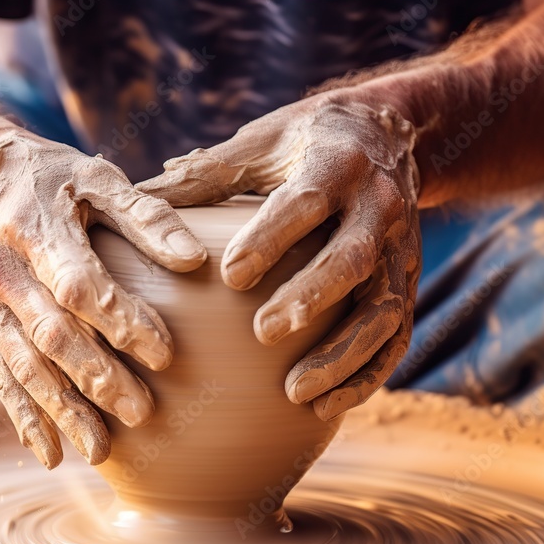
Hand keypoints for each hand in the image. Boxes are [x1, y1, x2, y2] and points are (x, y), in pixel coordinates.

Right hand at [0, 119, 206, 466]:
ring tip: (102, 451)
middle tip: (142, 412)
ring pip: (23, 366)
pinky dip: (24, 418)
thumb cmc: (39, 174)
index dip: (122, 320)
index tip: (165, 354)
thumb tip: (196, 260)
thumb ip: (145, 216)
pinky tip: (51, 454)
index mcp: (31, 227)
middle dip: (96, 378)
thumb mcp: (92, 176)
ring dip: (62, 410)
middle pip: (50, 334)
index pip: (79, 285)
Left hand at [137, 92, 419, 420]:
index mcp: (336, 164)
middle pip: (351, 258)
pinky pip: (395, 339)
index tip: (230, 275)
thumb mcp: (261, 142)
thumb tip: (135, 200)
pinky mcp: (407, 285)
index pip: (306, 202)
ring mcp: (401, 251)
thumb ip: (207, 174)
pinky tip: (326, 408)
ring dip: (342, 355)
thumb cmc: (304, 142)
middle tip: (263, 333)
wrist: (391, 135)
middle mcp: (378, 207)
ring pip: (381, 310)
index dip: (272, 238)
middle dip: (310, 298)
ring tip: (294, 392)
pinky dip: (365, 377)